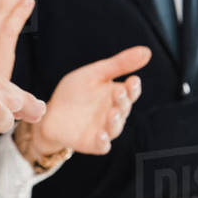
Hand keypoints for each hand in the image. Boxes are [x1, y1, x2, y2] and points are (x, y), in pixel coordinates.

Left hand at [19, 46, 151, 157]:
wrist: (50, 113)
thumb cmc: (75, 92)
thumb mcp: (95, 73)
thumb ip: (119, 64)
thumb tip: (147, 51)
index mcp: (117, 95)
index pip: (131, 92)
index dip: (133, 87)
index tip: (132, 80)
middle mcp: (114, 113)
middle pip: (124, 108)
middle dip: (123, 101)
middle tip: (119, 92)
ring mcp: (104, 129)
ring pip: (115, 127)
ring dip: (115, 121)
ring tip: (112, 112)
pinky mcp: (93, 143)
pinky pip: (102, 146)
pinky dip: (103, 142)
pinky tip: (101, 135)